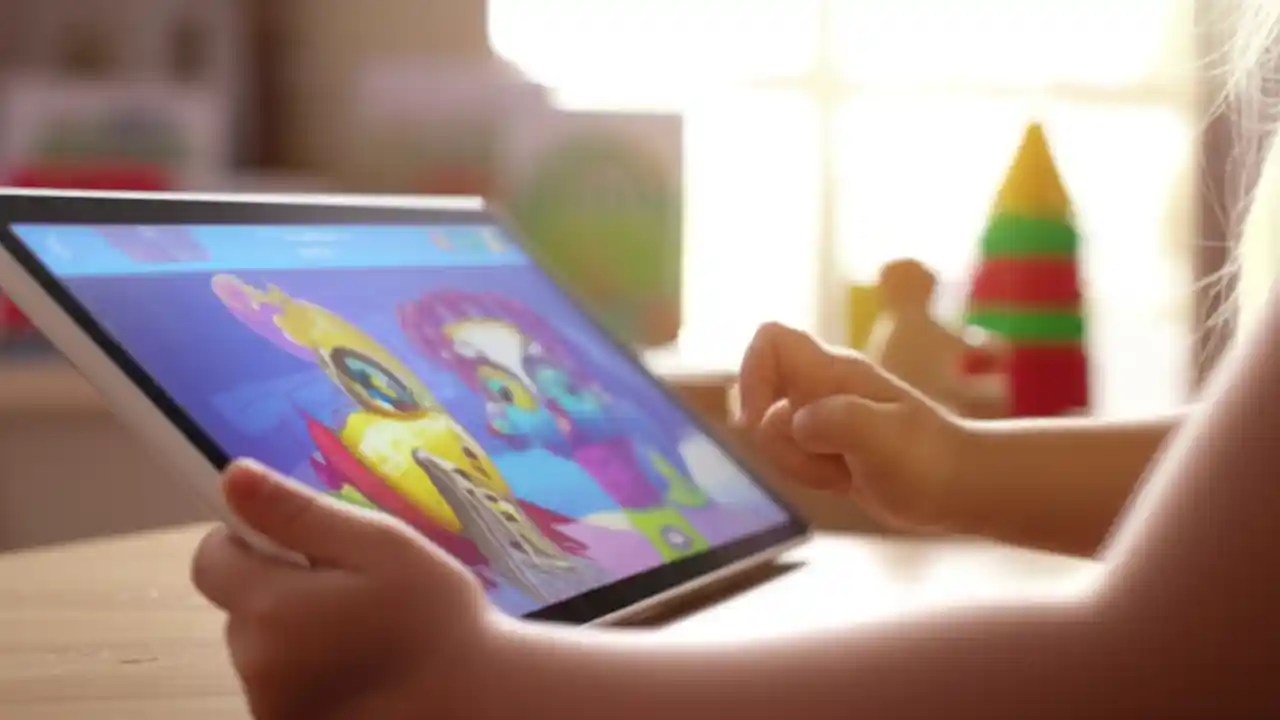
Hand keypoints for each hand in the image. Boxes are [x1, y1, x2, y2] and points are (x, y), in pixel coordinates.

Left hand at [192, 460, 496, 718]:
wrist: (477, 701)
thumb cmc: (435, 616)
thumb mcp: (379, 545)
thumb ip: (299, 514)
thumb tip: (231, 476)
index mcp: (270, 607)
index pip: (210, 560)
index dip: (248, 541)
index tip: (306, 548)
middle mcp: (254, 664)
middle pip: (240, 607)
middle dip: (282, 590)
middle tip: (354, 591)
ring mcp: (271, 706)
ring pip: (262, 649)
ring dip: (297, 634)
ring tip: (364, 632)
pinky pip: (283, 685)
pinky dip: (310, 672)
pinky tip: (360, 668)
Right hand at [736, 323, 968, 530]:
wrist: (962, 487)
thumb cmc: (928, 461)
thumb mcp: (883, 439)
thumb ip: (836, 422)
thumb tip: (797, 423)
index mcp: (833, 372)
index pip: (771, 339)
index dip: (751, 373)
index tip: (758, 420)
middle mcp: (823, 386)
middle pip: (762, 395)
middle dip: (777, 440)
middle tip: (823, 459)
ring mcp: (825, 414)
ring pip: (774, 430)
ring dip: (796, 462)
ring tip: (844, 472)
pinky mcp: (828, 442)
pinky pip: (792, 452)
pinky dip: (808, 472)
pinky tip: (845, 480)